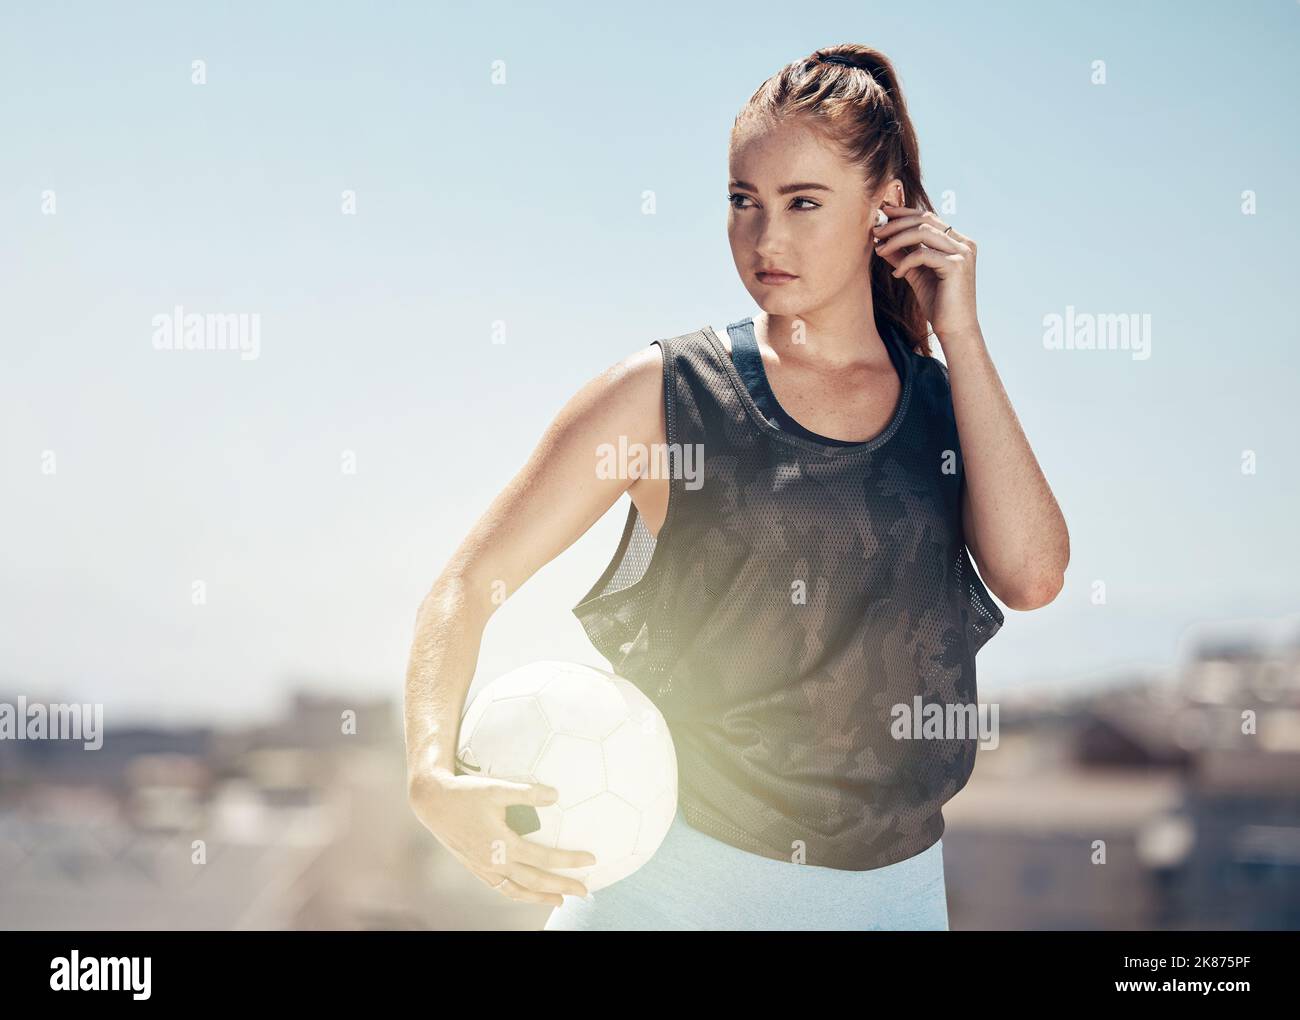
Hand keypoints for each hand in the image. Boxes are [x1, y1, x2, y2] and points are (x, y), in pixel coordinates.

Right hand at [408, 768, 596, 905]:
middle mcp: (494, 862)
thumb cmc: (466, 793)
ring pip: (517, 890)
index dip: (569, 860)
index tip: (590, 861)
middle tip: (584, 891)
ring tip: (559, 900)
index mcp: (502, 844)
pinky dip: (517, 893)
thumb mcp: (498, 789)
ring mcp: (483, 868)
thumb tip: (555, 795)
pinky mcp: (475, 868)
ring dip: (540, 897)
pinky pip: (501, 887)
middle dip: (562, 886)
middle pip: (535, 881)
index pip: (544, 857)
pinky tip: (526, 891)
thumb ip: (527, 793)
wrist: (433, 802)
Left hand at [872, 203, 979, 342]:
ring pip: (922, 232)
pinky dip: (905, 261)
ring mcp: (962, 252)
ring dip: (896, 239)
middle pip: (925, 220)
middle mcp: (964, 243)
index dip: (904, 213)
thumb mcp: (916, 275)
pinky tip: (897, 274)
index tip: (883, 212)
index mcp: (957, 241)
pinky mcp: (956, 265)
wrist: (955, 330)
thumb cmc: (938, 305)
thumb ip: (902, 256)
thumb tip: (880, 241)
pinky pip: (922, 254)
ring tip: (879, 250)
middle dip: (896, 224)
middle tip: (876, 231)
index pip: (928, 218)